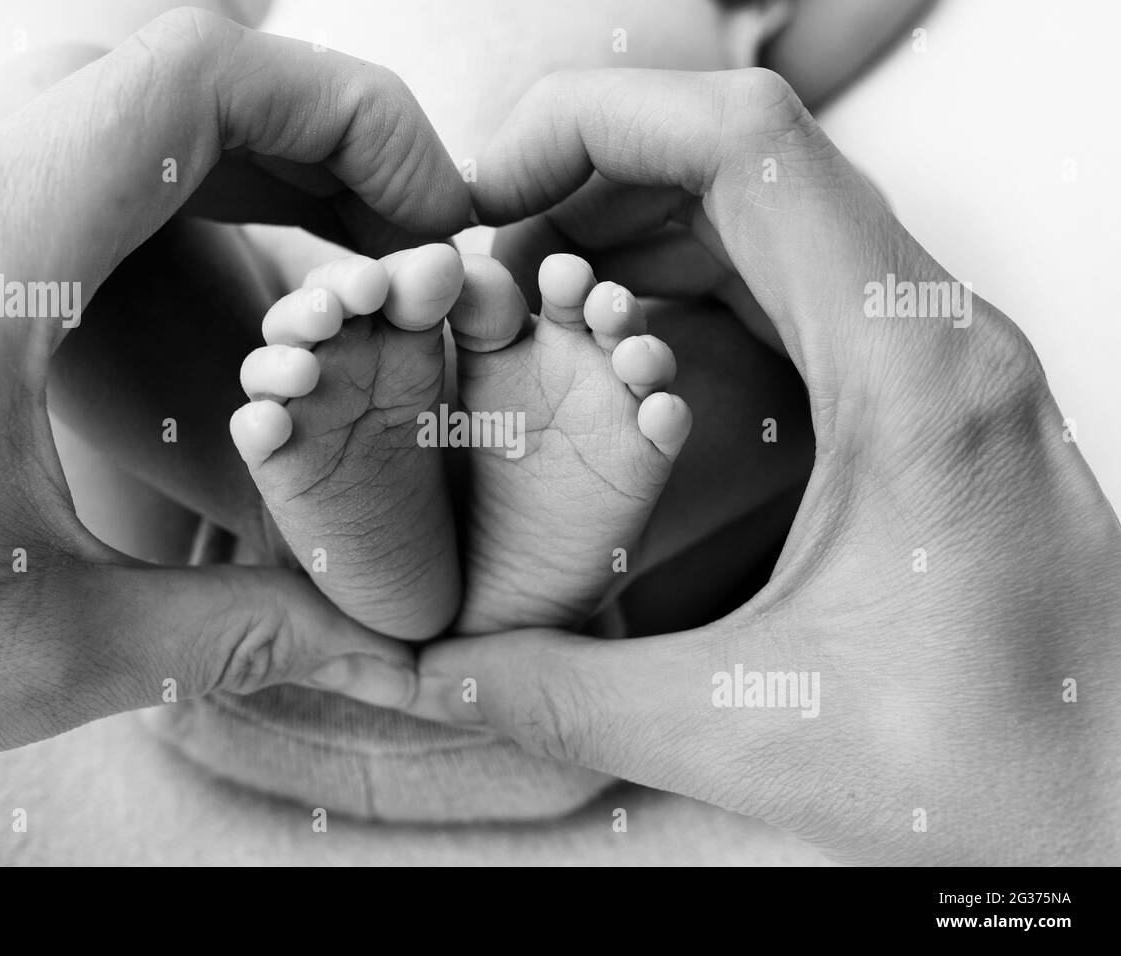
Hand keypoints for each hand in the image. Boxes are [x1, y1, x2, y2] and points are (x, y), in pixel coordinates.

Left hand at [0, 8, 470, 831]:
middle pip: (164, 79)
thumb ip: (233, 634)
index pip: (186, 79)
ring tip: (343, 270)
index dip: (344, 111)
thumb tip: (374, 638)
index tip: (426, 211)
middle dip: (322, 143)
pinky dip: (181, 211)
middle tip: (408, 248)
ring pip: (112, 121)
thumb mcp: (39, 657)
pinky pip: (64, 183)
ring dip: (252, 173)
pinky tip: (229, 301)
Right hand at [408, 68, 1120, 863]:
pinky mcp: (921, 393)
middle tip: (494, 258)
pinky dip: (692, 282)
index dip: (597, 123)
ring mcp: (934, 354)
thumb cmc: (1000, 763)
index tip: (491, 190)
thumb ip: (573, 698)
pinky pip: (792, 282)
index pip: (746, 142)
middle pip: (747, 155)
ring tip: (540, 293)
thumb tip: (443, 671)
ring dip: (643, 226)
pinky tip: (626, 348)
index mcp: (906, 373)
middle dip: (595, 178)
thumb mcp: (758, 734)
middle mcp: (931, 334)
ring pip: (772, 210)